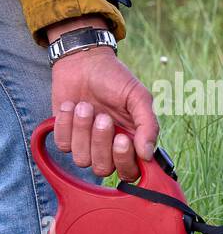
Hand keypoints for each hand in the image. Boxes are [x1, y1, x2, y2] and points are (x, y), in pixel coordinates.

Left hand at [48, 16, 157, 182]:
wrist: (82, 61)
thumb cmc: (115, 78)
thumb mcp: (139, 97)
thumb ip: (148, 126)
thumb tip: (147, 155)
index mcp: (133, 142)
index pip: (131, 171)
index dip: (125, 161)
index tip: (122, 139)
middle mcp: (110, 148)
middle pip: (104, 169)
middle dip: (100, 143)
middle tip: (103, 117)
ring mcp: (87, 144)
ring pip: (82, 159)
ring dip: (82, 130)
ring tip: (85, 105)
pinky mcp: (66, 136)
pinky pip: (63, 146)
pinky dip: (65, 124)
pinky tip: (71, 106)